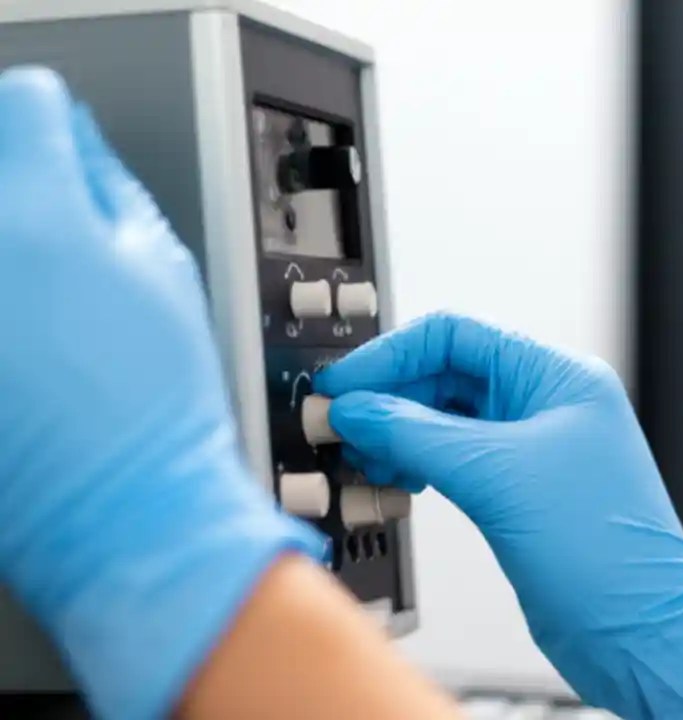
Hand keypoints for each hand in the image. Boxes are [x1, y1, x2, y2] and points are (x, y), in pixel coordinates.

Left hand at [0, 68, 323, 719]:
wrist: (125, 511)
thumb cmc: (158, 405)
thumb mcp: (165, 269)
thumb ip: (111, 187)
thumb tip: (75, 144)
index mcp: (35, 211)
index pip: (24, 101)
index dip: (57, 128)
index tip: (64, 156)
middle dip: (20, 191)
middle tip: (54, 245)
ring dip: (5, 256)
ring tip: (36, 310)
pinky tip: (20, 353)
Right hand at [315, 313, 682, 718]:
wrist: (637, 629)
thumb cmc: (603, 551)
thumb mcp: (495, 476)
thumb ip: (417, 433)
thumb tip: (359, 407)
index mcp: (558, 378)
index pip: (457, 337)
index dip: (392, 355)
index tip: (344, 384)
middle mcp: (549, 407)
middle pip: (448, 376)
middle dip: (390, 397)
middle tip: (341, 424)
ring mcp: (535, 451)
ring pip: (448, 422)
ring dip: (399, 433)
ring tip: (361, 456)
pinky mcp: (521, 494)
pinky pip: (456, 462)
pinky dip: (419, 465)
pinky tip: (394, 480)